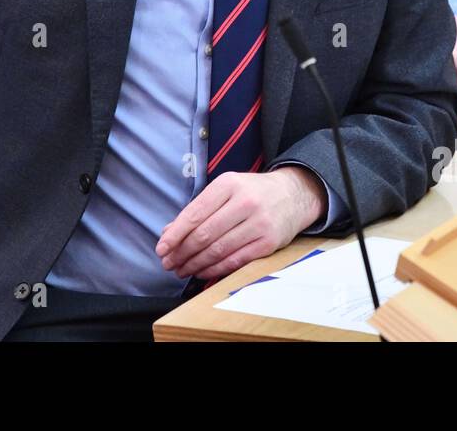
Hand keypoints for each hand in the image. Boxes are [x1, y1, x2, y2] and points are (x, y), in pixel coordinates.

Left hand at [155, 167, 326, 280]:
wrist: (294, 194)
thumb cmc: (252, 192)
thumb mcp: (225, 189)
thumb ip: (198, 209)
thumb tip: (168, 232)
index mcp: (228, 184)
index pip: (194, 214)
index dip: (175, 235)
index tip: (161, 248)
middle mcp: (244, 202)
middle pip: (204, 234)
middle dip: (182, 252)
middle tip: (168, 263)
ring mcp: (259, 223)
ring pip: (218, 250)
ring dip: (195, 264)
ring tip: (182, 269)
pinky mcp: (268, 242)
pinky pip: (235, 261)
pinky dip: (215, 269)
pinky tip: (202, 272)